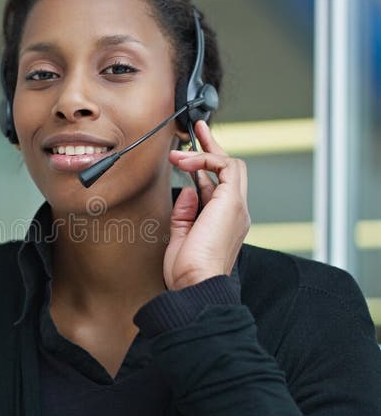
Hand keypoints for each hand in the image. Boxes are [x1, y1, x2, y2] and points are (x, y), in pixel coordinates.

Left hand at [164, 120, 249, 289]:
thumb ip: (185, 213)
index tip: (187, 156)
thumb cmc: (188, 272)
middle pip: (230, 170)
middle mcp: (235, 213)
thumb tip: (189, 191)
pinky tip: (185, 161)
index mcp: (224, 222)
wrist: (197, 285)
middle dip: (212, 147)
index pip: (218, 186)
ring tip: (180, 149)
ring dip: (205, 151)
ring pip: (231, 165)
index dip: (203, 167)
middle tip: (197, 130)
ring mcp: (237, 208)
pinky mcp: (232, 203)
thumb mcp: (182, 237)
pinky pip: (225, 167)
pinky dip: (205, 159)